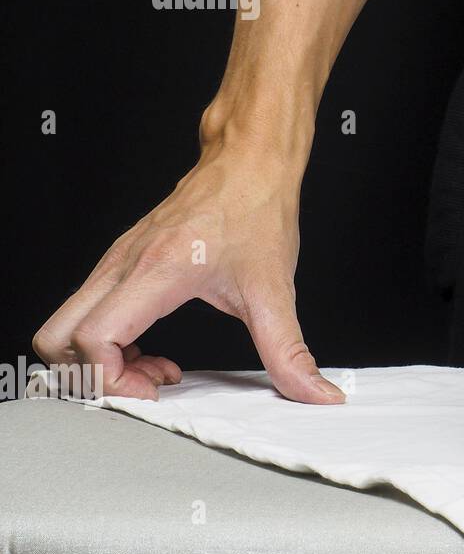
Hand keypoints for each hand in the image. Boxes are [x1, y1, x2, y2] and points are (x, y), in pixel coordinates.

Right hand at [32, 142, 344, 403]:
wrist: (250, 161)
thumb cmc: (257, 211)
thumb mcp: (275, 292)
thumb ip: (291, 352)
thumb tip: (316, 392)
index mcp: (156, 272)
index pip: (94, 340)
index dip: (115, 378)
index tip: (156, 388)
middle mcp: (124, 265)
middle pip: (57, 337)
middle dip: (92, 375)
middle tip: (144, 383)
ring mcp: (117, 260)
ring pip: (65, 323)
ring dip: (98, 358)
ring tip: (151, 367)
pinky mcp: (121, 260)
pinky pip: (87, 309)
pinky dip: (108, 339)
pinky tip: (153, 345)